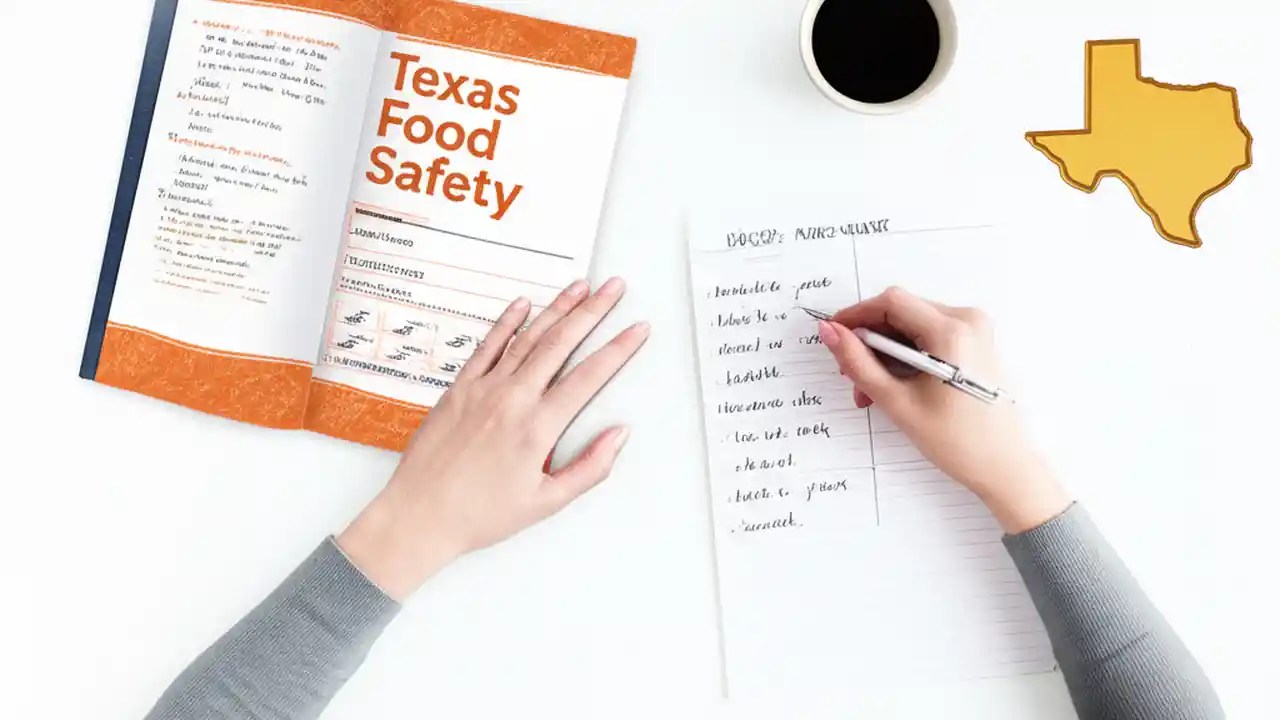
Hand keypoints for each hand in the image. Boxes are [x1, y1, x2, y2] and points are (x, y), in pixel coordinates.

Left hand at [338, 278, 648, 599]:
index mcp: (537, 428)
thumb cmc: (480, 515)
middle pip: (561, 343)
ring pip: (527, 338)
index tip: (637, 329)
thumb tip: (618, 434)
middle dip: (592, 311)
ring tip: (580, 287)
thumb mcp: (547, 503)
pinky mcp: (458, 389)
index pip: (589, 377)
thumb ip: (589, 467)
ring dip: (557, 308)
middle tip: (613, 287)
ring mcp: (483, 389)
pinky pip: (486, 346)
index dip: (618, 349)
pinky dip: (507, 322)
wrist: (419, 515)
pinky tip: (523, 304)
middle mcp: (512, 400)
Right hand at [818, 287, 1069, 533]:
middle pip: (902, 312)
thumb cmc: (959, 441)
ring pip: (913, 326)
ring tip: (872, 391)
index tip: (833, 333)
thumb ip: (858, 363)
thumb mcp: (898, 402)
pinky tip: (895, 385)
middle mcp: (968, 321)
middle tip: (851, 375)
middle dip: (870, 341)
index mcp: (952, 331)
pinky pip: (931, 336)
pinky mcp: (976, 343)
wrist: (1006, 466)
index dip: (856, 315)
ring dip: (886, 353)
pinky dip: (907, 356)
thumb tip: (830, 332)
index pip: (891, 303)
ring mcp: (976, 331)